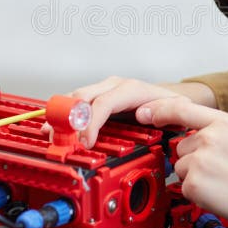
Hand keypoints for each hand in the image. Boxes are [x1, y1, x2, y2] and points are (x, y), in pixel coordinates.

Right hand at [47, 76, 205, 147]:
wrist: (168, 96)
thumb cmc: (170, 105)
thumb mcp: (177, 108)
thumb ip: (166, 112)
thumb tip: (144, 115)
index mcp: (131, 89)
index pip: (104, 102)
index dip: (92, 122)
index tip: (86, 141)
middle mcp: (114, 85)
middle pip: (84, 96)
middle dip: (70, 118)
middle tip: (61, 139)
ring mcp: (104, 88)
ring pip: (76, 96)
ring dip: (62, 115)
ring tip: (50, 133)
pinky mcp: (97, 96)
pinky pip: (76, 101)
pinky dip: (64, 114)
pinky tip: (53, 126)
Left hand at [136, 97, 227, 227]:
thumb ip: (225, 123)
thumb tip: (205, 123)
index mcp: (223, 122)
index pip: (181, 108)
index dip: (159, 109)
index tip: (145, 112)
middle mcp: (209, 139)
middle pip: (181, 144)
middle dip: (193, 155)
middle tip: (218, 166)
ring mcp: (199, 161)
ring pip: (180, 164)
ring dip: (193, 173)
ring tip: (219, 178)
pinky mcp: (193, 184)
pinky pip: (183, 183)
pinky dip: (196, 189)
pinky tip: (215, 190)